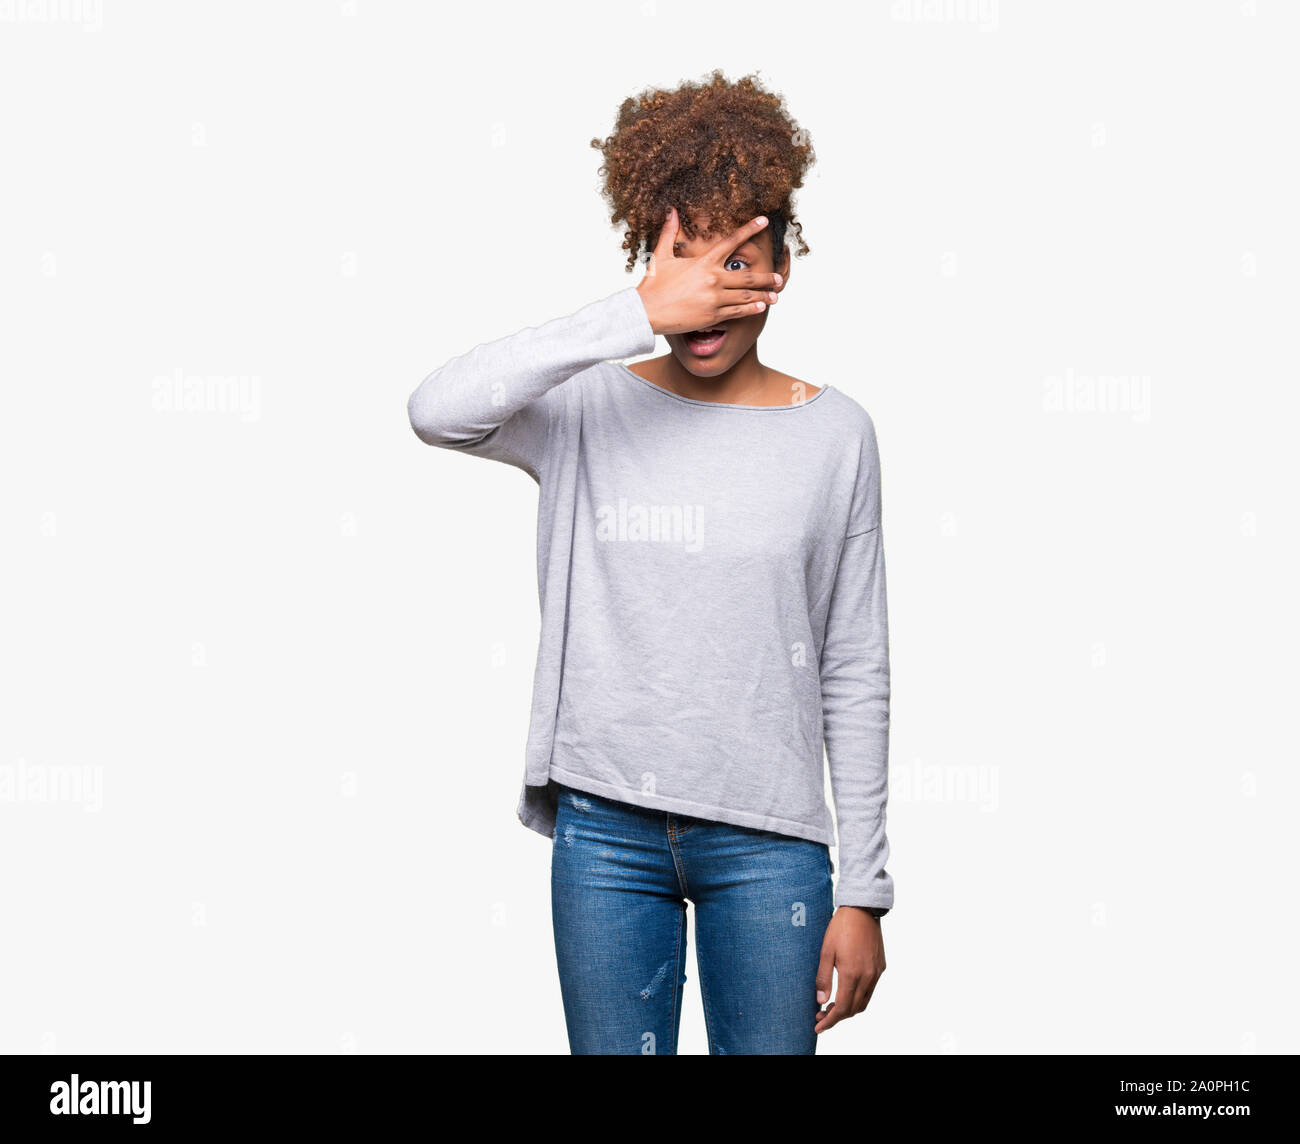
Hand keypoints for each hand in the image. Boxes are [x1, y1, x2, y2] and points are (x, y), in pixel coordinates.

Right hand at [635, 207, 781, 335]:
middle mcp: (713, 278)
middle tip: (778, 278)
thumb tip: (671, 210)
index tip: (765, 220)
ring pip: (746, 296)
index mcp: (703, 262)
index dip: (750, 228)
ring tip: (776, 296)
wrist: (645, 312)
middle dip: (765, 277)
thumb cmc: (652, 285)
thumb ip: (669, 232)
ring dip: (763, 295)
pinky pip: (737, 312)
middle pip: (747, 276)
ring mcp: (714, 298)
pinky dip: (751, 309)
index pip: (732, 241)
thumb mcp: (661, 256)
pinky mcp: (712, 315)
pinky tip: (761, 307)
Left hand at [814, 906, 885, 1034]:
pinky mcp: (881, 967)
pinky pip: (870, 990)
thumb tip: (820, 1001)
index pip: (842, 1008)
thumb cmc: (841, 927)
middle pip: (853, 1009)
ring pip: (864, 1002)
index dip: (830, 1021)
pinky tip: (847, 992)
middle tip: (821, 1016)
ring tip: (832, 1007)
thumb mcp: (825, 951)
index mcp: (852, 974)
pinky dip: (858, 998)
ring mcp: (876, 972)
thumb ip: (823, 977)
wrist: (862, 909)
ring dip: (849, 1009)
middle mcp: (867, 976)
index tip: (818, 1026)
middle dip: (837, 1017)